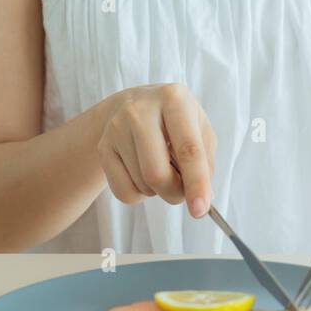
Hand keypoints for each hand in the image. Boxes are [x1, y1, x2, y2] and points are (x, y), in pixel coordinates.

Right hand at [98, 83, 216, 217]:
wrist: (136, 104)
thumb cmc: (175, 121)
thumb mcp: (199, 129)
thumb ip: (206, 162)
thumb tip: (202, 198)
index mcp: (174, 100)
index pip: (188, 149)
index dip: (196, 183)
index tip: (200, 210)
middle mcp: (141, 110)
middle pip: (157, 174)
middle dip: (174, 192)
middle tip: (181, 189)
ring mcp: (117, 127)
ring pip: (142, 185)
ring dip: (158, 190)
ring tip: (160, 167)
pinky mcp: (103, 146)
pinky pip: (123, 192)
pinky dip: (139, 194)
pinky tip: (142, 172)